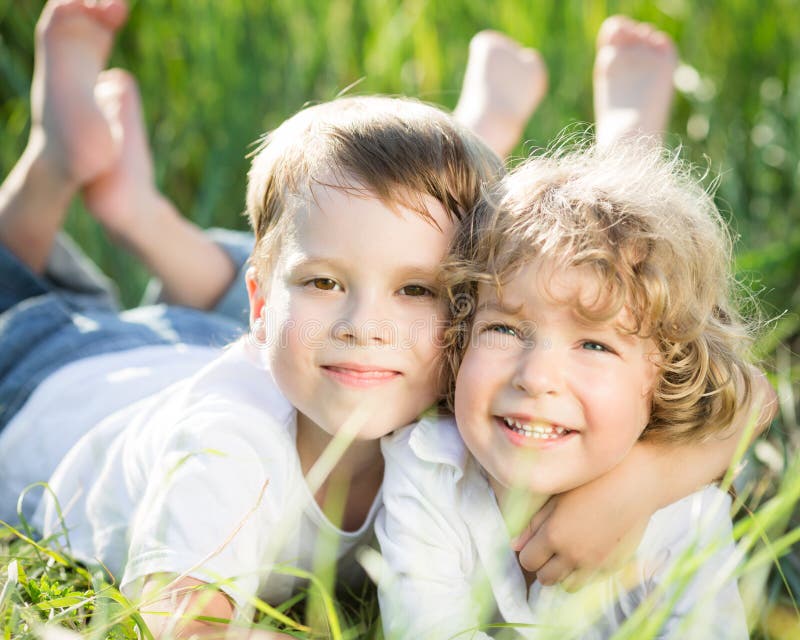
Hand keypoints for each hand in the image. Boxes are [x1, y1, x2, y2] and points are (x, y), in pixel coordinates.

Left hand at [512, 469, 650, 588]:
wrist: (635, 484)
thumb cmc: (592, 482)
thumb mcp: (557, 497)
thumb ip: (533, 523)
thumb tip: (514, 545)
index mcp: (554, 535)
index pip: (527, 561)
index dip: (529, 552)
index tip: (535, 542)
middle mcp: (573, 555)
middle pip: (545, 578)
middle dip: (543, 565)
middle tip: (550, 548)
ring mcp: (594, 564)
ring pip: (567, 586)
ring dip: (563, 573)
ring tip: (568, 553)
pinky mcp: (613, 566)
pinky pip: (590, 581)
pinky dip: (584, 573)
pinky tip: (588, 552)